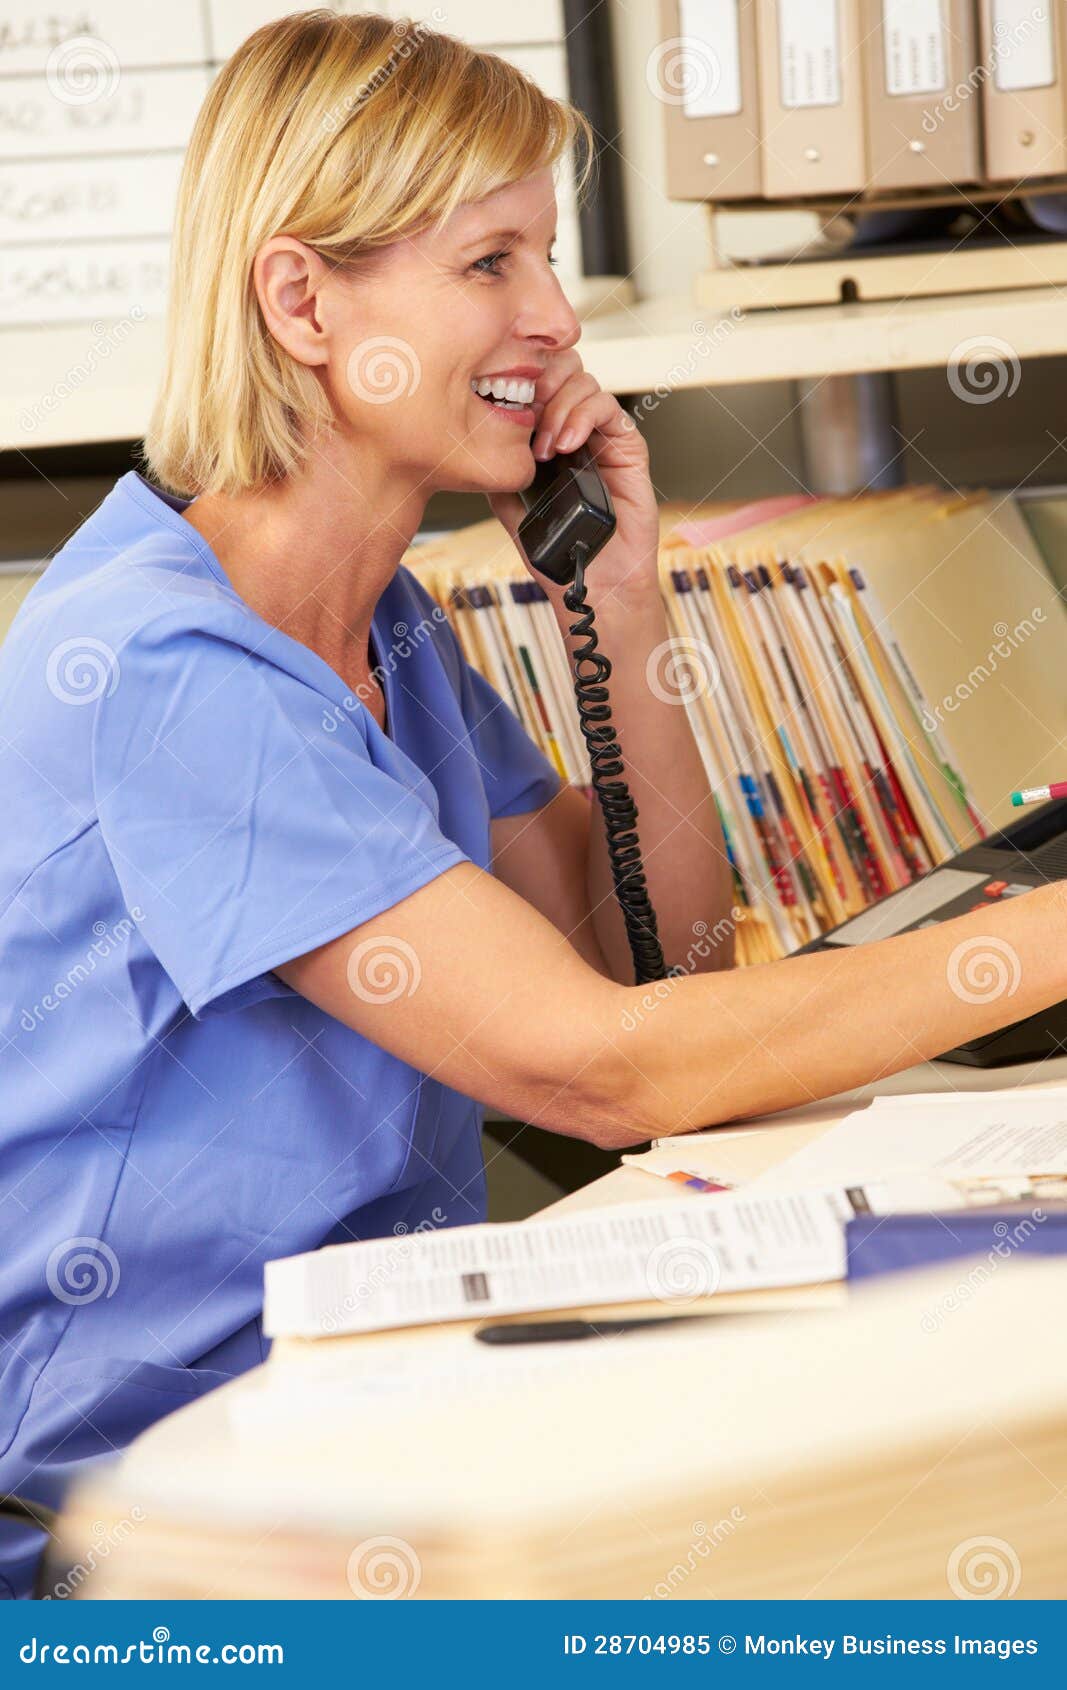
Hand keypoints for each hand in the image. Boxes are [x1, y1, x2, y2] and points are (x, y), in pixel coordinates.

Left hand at [487, 349, 660, 613]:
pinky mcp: (628, 448)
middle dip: (540, 381)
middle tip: (525, 411)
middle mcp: (578, 429)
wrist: (592, 583)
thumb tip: (473, 437)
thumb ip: (498, 469)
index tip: (501, 402)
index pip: (538, 379)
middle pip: (564, 368)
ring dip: (558, 407)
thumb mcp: (510, 504)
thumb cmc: (558, 550)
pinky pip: (609, 409)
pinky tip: (565, 445)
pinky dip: (583, 417)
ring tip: (545, 448)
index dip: (521, 378)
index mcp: (549, 435)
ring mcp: (604, 436)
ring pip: (585, 383)